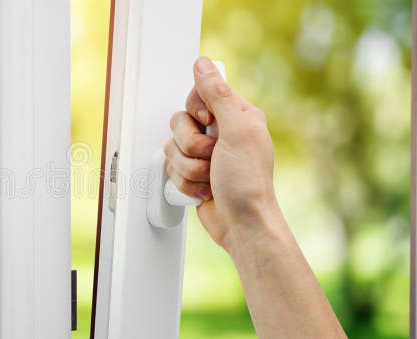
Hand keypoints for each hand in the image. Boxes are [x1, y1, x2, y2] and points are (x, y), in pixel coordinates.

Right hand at [164, 56, 279, 252]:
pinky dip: (185, 183)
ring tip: (211, 177)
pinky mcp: (193, 174)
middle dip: (191, 145)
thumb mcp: (237, 131)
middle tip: (212, 155)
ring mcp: (205, 155)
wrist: (243, 225)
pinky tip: (205, 189)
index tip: (208, 123)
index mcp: (236, 115)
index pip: (198, 94)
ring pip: (173, 148)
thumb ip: (218, 95)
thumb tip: (202, 64)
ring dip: (189, 168)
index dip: (196, 111)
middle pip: (179, 122)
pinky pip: (172, 169)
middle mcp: (220, 133)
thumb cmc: (248, 182)